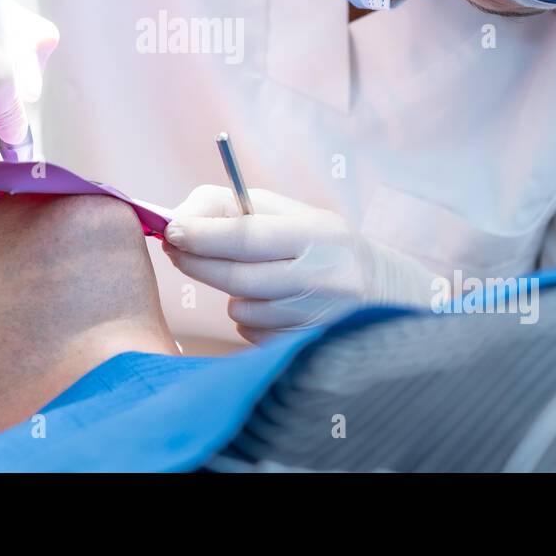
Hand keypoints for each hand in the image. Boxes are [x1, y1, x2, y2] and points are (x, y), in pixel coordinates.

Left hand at [164, 185, 436, 343]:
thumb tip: (182, 218)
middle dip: (197, 262)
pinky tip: (267, 303)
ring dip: (229, 293)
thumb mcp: (293, 214)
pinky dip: (247, 318)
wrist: (383, 291)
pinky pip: (252, 334)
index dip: (203, 235)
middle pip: (237, 277)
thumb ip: (239, 210)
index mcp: (318, 235)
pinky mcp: (308, 345)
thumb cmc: (321, 244)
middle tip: (175, 248)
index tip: (171, 229)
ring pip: (242, 309)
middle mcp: (322, 278)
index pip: (247, 237)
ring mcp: (316, 317)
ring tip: (247, 276)